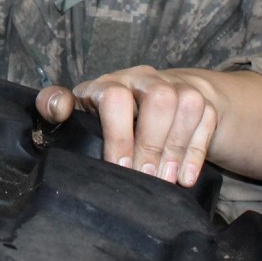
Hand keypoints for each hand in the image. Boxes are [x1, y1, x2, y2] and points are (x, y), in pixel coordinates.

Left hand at [36, 66, 218, 186]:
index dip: (117, 134)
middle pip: (158, 100)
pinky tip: (186, 178)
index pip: (115, 97)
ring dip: (176, 147)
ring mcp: (174, 86)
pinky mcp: (200, 99)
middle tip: (144, 177)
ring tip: (166, 180)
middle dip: (151, 143)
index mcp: (109, 83)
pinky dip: (196, 151)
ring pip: (185, 104)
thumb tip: (55, 109)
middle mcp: (143, 80)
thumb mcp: (82, 108)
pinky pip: (206, 118)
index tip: (117, 167)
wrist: (155, 94)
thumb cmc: (108, 110)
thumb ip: (58, 106)